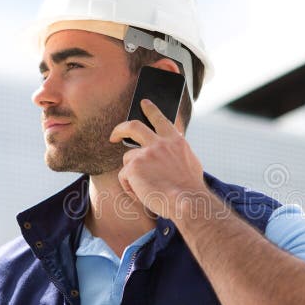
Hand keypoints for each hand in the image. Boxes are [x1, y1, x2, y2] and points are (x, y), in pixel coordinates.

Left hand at [109, 99, 207, 218]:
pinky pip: (124, 177)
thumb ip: (178, 152)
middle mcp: (159, 143)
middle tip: (114, 135)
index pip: (160, 119)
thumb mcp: (191, 162)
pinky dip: (131, 188)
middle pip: (134, 126)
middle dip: (121, 128)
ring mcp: (145, 154)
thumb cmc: (191, 188)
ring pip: (128, 159)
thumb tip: (175, 144)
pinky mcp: (134, 167)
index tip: (144, 103)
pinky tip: (143, 195)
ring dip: (132, 174)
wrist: (188, 201)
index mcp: (175, 141)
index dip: (151, 109)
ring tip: (145, 189)